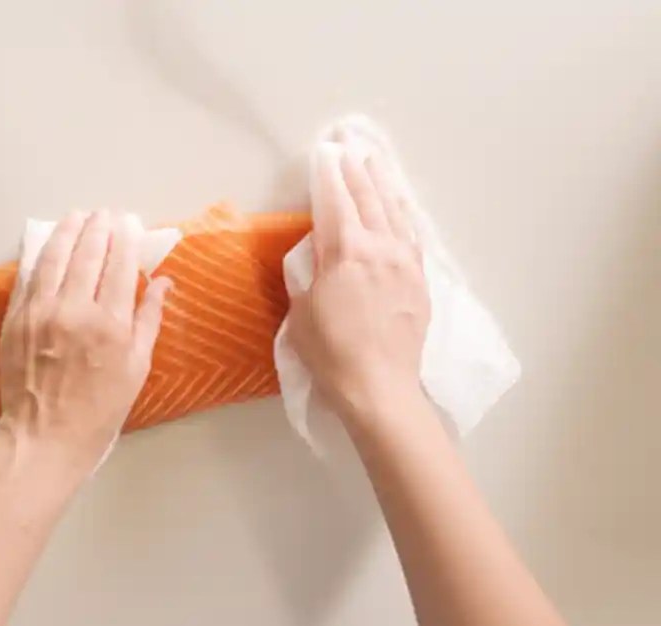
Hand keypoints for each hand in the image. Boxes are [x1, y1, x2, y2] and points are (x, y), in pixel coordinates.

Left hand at [0, 209, 170, 476]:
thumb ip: (148, 321)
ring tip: (77, 217)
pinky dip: (40, 257)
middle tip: (104, 214)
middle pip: (87, 253)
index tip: (129, 222)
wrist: (44, 439)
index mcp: (111, 323)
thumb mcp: (136, 370)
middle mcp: (74, 310)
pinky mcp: (15, 320)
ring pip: (54, 258)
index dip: (126, 238)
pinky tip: (47, 246)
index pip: (120, 264)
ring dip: (67, 232)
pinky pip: (28, 278)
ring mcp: (40, 312)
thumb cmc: (99, 412)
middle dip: (98, 227)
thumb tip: (162, 282)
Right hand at [287, 139, 430, 423]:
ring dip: (382, 183)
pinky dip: (402, 213)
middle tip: (349, 143)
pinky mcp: (419, 280)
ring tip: (375, 160)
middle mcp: (380, 248)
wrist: (379, 387)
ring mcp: (405, 262)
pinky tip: (400, 205)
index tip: (324, 151)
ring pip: (394, 211)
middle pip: (368, 198)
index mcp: (346, 252)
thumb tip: (316, 250)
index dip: (327, 174)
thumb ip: (308, 273)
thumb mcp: (301, 311)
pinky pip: (412, 234)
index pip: (334, 201)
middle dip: (356, 168)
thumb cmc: (330, 353)